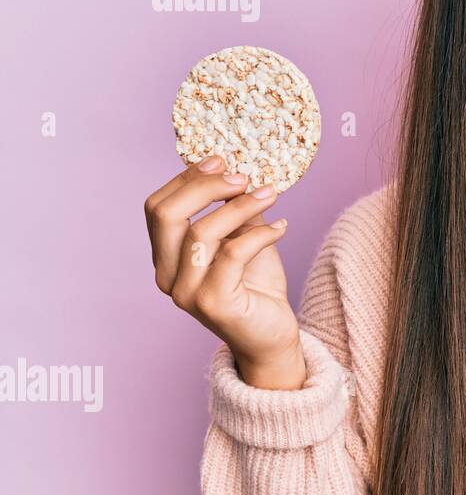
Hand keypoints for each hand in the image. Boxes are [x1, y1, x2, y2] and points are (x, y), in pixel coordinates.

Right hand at [144, 154, 302, 382]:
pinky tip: (281, 228)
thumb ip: (232, 211)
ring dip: (241, 206)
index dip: (186, 179)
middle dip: (205, 187)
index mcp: (165, 258)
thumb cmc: (256, 286)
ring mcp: (186, 293)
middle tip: (243, 177)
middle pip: (166, 215)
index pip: (157, 208)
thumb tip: (237, 170)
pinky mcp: (213, 305)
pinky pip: (232, 254)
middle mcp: (167, 276)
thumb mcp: (242, 238)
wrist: (272, 335)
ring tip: (271, 195)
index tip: (220, 159)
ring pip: (202, 232)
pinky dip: (260, 233)